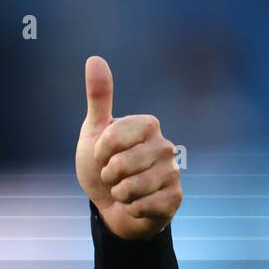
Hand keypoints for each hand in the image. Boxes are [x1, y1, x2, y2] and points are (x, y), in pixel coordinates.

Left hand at [74, 56, 181, 240]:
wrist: (112, 205)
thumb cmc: (103, 166)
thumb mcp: (94, 132)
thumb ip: (98, 98)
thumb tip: (94, 58)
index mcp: (148, 125)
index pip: (113, 138)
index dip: (100, 152)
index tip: (101, 155)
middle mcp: (165, 145)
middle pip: (121, 165)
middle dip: (108, 176)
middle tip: (112, 176)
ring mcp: (173, 172)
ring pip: (132, 188)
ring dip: (119, 194)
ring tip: (123, 191)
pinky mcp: (175, 198)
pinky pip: (144, 206)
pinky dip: (132, 209)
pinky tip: (136, 205)